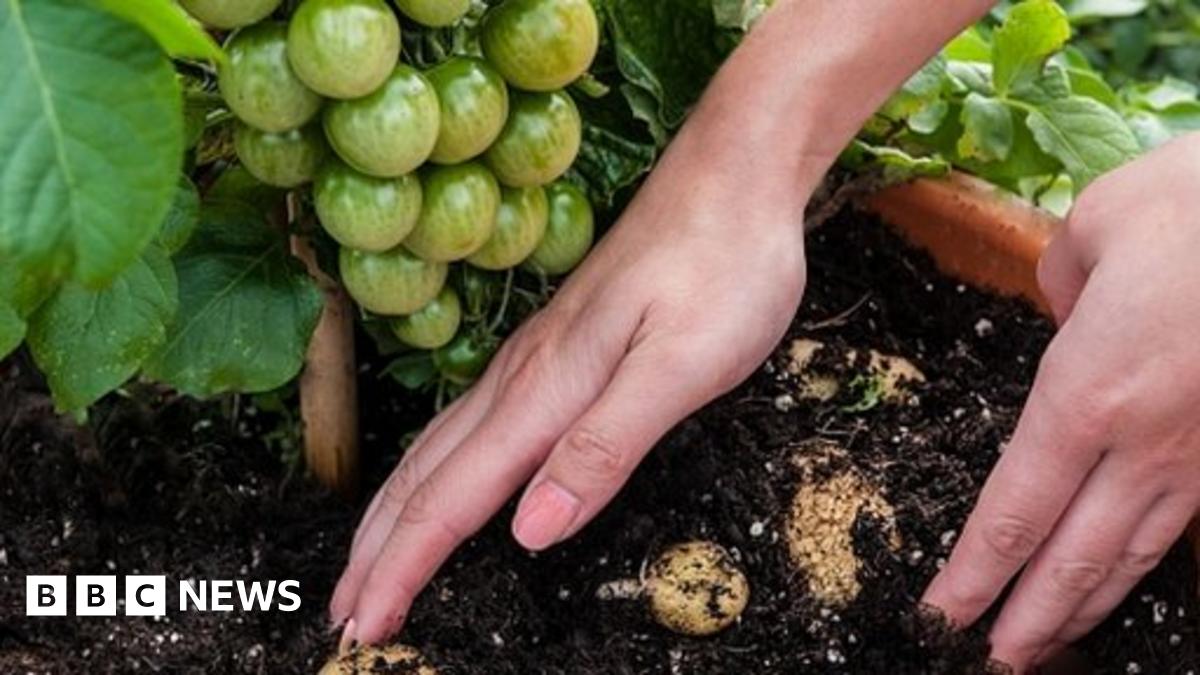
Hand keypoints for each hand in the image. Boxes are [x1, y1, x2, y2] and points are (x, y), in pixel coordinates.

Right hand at [329, 122, 811, 643]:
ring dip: (396, 513)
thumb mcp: (679, 367)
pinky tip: (439, 479)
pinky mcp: (553, 348)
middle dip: (377, 551)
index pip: (452, 499)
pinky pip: (469, 423)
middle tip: (345, 615)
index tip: (366, 626)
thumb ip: (603, 449)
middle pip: (425, 477)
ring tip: (368, 562)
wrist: (732, 178)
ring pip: (439, 448)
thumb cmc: (720, 266)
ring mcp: (532, 359)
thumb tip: (530, 530)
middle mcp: (523, 376)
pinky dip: (434, 470)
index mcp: (546, 390)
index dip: (403, 568)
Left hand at [923, 134, 1199, 671]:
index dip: (976, 573)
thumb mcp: (1095, 228)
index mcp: (1088, 395)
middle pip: (1073, 554)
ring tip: (1047, 644)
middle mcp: (1145, 441)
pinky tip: (1126, 578)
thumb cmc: (1195, 203)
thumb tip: (1066, 313)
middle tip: (988, 663)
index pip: (1015, 510)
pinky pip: (1180, 523)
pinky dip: (1144, 564)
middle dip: (1026, 616)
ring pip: (1133, 553)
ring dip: (1084, 606)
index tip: (943, 615)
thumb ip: (1064, 286)